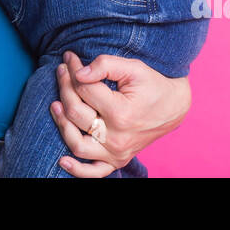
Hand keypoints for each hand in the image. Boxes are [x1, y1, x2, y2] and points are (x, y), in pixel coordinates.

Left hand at [51, 51, 191, 177]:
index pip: (84, 89)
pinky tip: (62, 160)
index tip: (69, 57)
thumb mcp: (133, 68)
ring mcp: (117, 152)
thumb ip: (105, 65)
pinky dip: (77, 170)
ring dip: (61, 123)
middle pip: (76, 113)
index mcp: (121, 112)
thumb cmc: (153, 85)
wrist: (174, 107)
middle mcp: (117, 137)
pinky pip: (94, 172)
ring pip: (77, 143)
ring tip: (55, 103)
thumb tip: (78, 73)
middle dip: (64, 87)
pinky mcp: (117, 160)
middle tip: (62, 70)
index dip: (73, 70)